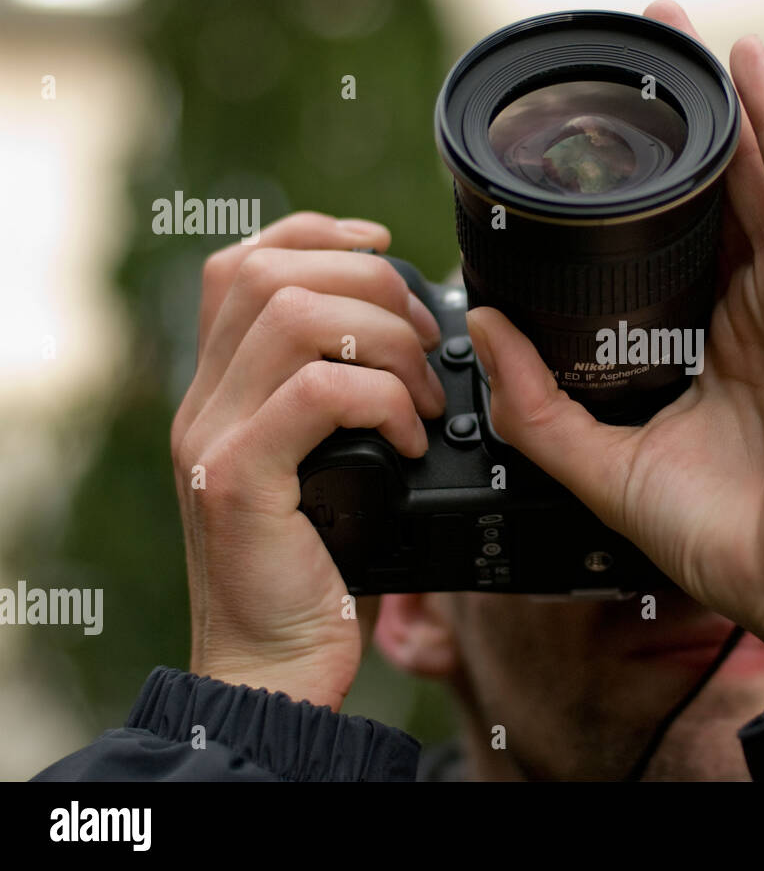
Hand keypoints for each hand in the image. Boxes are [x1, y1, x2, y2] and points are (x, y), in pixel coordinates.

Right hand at [170, 213, 444, 709]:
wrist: (274, 663)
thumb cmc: (319, 567)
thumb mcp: (326, 465)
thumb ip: (338, 399)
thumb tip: (410, 336)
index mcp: (223, 389)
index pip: (245, 263)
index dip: (317, 234)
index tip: (384, 246)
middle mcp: (205, 403)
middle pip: (273, 273)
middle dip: (370, 286)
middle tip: (425, 345)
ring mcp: (214, 437)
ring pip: (296, 317)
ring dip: (384, 343)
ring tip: (423, 398)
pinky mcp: (240, 478)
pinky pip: (317, 392)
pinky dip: (382, 400)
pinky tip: (410, 440)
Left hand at [464, 1, 763, 693]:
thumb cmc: (729, 538)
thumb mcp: (607, 468)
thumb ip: (538, 406)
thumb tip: (480, 327)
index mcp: (707, 350)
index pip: (663, 252)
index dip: (627, 202)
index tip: (577, 158)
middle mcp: (751, 310)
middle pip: (707, 196)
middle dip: (668, 130)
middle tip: (625, 66)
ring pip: (752, 173)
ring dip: (715, 102)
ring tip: (672, 33)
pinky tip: (741, 63)